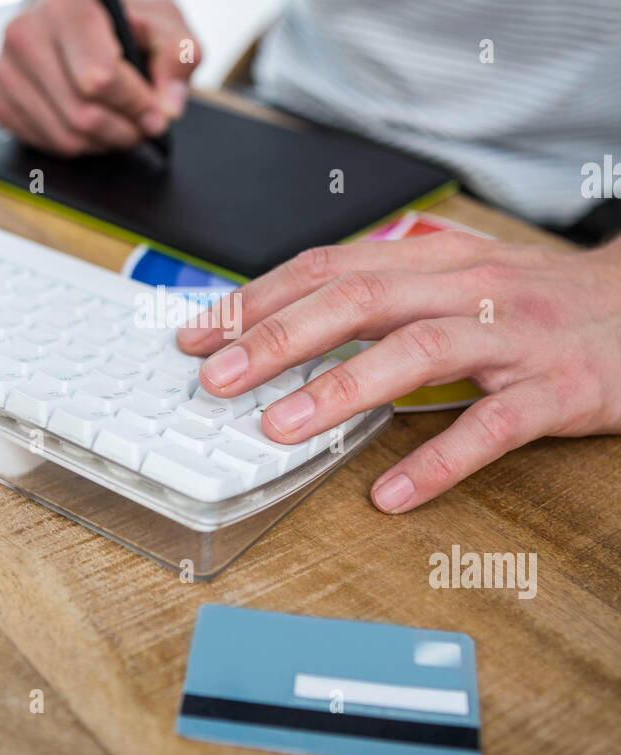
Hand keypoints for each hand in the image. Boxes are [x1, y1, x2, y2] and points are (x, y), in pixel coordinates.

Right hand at [0, 0, 200, 154]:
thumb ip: (180, 54)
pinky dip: (78, 145)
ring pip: (65, 137)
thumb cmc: (122, 23)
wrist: (76, 20)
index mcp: (66, 8)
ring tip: (121, 122)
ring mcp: (4, 70)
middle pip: (82, 114)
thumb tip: (168, 106)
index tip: (157, 112)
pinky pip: (46, 145)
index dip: (136, 104)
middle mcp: (24, 34)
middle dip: (124, 129)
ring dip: (104, 141)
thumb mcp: (164, 24)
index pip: (100, 78)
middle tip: (143, 125)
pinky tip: (90, 123)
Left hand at [177, 232, 620, 511]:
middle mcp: (468, 289)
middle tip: (218, 377)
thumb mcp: (459, 279)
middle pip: (360, 299)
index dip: (259, 299)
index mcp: (436, 262)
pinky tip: (392, 492)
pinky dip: (438, 460)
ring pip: (418, 353)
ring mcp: (513, 339)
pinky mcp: (555, 391)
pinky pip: (491, 426)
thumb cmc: (538, 301)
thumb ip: (386, 295)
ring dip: (342, 390)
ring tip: (282, 426)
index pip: (331, 268)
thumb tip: (293, 320)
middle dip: (279, 337)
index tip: (200, 333)